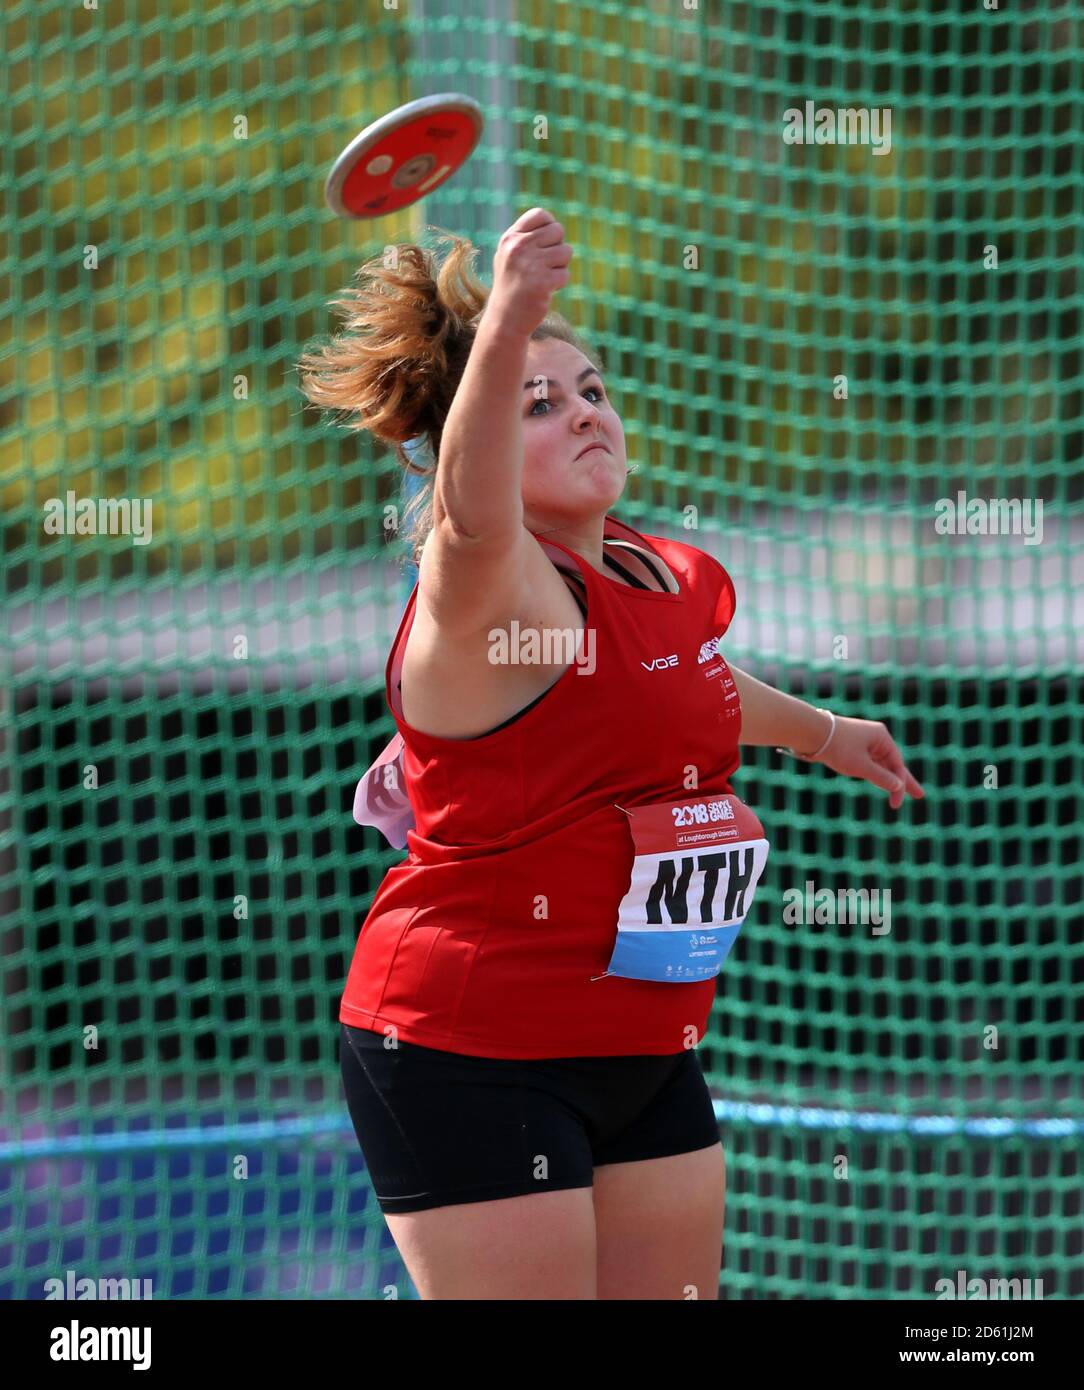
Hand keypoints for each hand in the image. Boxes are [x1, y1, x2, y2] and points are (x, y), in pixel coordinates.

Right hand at [486, 207, 572, 336]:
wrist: (505, 320)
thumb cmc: (511, 286)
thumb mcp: (510, 257)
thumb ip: (527, 238)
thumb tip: (553, 225)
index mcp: (510, 238)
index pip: (540, 215)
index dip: (549, 226)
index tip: (546, 243)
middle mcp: (519, 247)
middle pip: (558, 231)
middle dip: (557, 247)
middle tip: (546, 265)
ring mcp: (530, 265)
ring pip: (566, 251)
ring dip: (560, 266)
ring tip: (545, 277)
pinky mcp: (543, 282)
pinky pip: (565, 274)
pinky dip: (559, 283)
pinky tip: (545, 291)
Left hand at [814, 715, 924, 811]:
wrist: (810, 732)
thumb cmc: (837, 747)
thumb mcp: (861, 766)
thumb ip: (881, 777)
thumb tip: (897, 786)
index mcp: (882, 737)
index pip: (897, 765)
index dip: (900, 786)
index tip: (896, 804)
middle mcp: (875, 737)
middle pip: (893, 764)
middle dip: (904, 781)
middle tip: (920, 795)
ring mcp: (864, 741)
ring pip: (881, 764)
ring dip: (889, 778)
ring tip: (901, 791)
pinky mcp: (852, 746)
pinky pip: (869, 762)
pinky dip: (875, 773)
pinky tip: (881, 780)